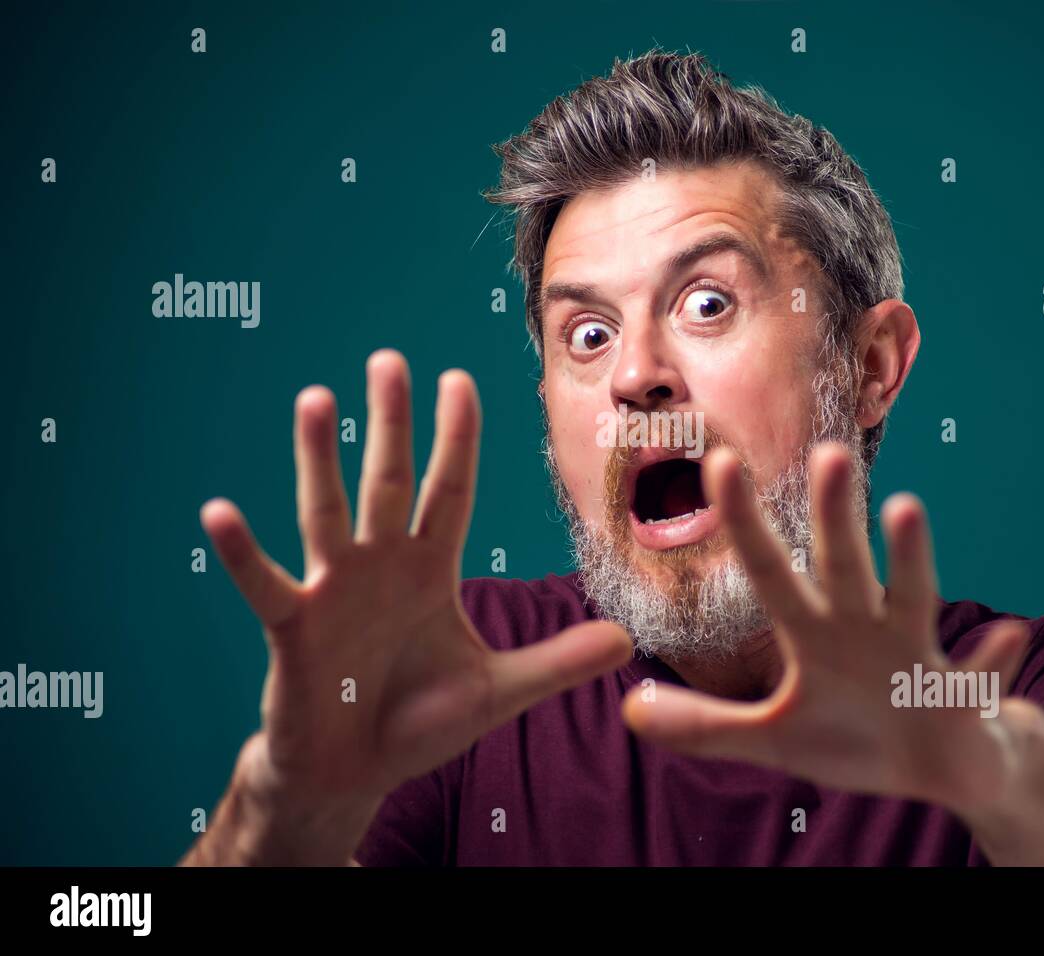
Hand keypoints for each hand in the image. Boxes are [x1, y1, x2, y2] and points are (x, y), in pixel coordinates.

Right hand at [202, 350, 630, 808]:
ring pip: (327, 513)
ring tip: (315, 398)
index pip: (450, 492)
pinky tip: (219, 512)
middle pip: (389, 482)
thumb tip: (628, 640)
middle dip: (392, 423)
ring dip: (319, 459)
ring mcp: (334, 591)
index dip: (457, 440)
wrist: (356, 772)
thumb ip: (557, 662)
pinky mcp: (293, 629)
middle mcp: (380, 566)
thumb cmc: (420, 723)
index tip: (460, 380)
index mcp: (429, 571)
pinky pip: (265, 583)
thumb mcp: (499, 692)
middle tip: (390, 359)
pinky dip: (243, 553)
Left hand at [620, 443, 1036, 811]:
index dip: (745, 523)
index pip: (771, 571)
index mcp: (814, 636)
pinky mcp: (961, 699)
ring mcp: (914, 659)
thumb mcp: (773, 739)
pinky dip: (991, 664)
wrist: (936, 769)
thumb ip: (706, 726)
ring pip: (912, 600)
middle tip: (826, 453)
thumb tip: (631, 711)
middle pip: (844, 568)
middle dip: (834, 517)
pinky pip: (977, 681)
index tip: (720, 463)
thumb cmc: (853, 737)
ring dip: (909, 559)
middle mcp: (862, 631)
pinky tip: (1006, 638)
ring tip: (905, 507)